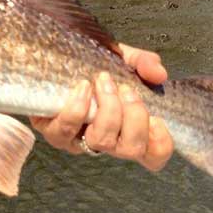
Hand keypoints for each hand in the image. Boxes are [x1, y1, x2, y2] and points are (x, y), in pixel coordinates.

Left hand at [29, 43, 173, 171]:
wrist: (53, 57)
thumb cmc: (92, 64)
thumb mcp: (122, 58)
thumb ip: (143, 63)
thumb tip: (159, 73)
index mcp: (127, 129)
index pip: (153, 155)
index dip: (160, 144)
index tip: (156, 118)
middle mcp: (107, 141)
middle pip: (131, 149)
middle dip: (135, 117)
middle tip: (126, 88)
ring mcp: (80, 141)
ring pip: (102, 142)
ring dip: (109, 110)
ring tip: (103, 81)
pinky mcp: (54, 133)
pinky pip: (66, 131)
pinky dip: (78, 109)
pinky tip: (82, 87)